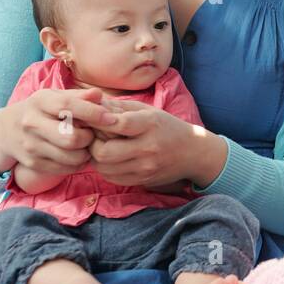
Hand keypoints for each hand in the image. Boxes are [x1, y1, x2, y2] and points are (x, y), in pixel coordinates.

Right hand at [0, 86, 120, 176]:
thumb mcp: (55, 97)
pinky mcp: (32, 163)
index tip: (111, 118)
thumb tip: (99, 94)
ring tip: (86, 145)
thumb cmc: (41, 110)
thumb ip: (78, 96)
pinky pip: (65, 169)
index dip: (92, 113)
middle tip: (93, 134)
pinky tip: (76, 154)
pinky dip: (77, 164)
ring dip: (86, 153)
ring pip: (71, 157)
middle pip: (71, 138)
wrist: (5, 131)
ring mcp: (30, 145)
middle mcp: (32, 123)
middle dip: (89, 138)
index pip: (68, 106)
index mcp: (40, 101)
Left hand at [86, 98, 200, 187]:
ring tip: (101, 147)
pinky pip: (111, 178)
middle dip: (93, 143)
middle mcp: (148, 148)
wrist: (193, 153)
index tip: (91, 118)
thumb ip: (119, 107)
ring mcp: (145, 167)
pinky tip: (110, 159)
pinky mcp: (142, 181)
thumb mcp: (148, 111)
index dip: (99, 121)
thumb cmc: (167, 127)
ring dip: (95, 157)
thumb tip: (90, 103)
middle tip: (95, 137)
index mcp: (151, 124)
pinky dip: (105, 169)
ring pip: (103, 168)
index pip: (119, 124)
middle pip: (104, 152)